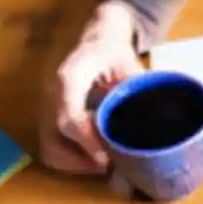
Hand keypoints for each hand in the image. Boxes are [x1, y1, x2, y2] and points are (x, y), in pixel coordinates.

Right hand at [40, 0, 143, 173]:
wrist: (97, 38)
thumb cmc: (113, 51)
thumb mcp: (129, 63)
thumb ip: (137, 88)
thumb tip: (155, 117)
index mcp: (71, 76)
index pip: (69, 115)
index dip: (86, 141)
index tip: (106, 158)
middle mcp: (52, 93)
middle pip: (55, 137)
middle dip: (81, 158)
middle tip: (110, 165)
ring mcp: (47, 106)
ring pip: (49, 146)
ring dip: (74, 163)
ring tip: (103, 166)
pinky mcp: (48, 116)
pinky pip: (50, 147)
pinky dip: (68, 160)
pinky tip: (91, 160)